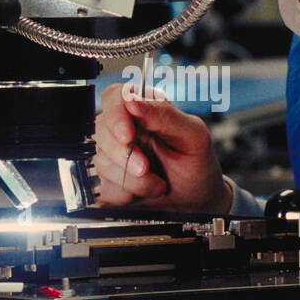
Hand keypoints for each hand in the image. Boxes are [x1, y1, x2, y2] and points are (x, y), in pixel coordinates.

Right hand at [92, 82, 232, 213]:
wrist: (198, 202)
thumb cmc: (197, 164)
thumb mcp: (193, 137)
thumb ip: (165, 115)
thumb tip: (133, 100)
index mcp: (145, 110)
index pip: (114, 96)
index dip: (115, 114)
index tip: (127, 136)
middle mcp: (125, 129)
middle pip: (102, 130)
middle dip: (124, 155)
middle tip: (146, 168)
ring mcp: (114, 156)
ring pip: (101, 162)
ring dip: (132, 180)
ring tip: (159, 185)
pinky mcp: (109, 182)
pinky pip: (105, 188)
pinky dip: (127, 195)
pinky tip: (145, 194)